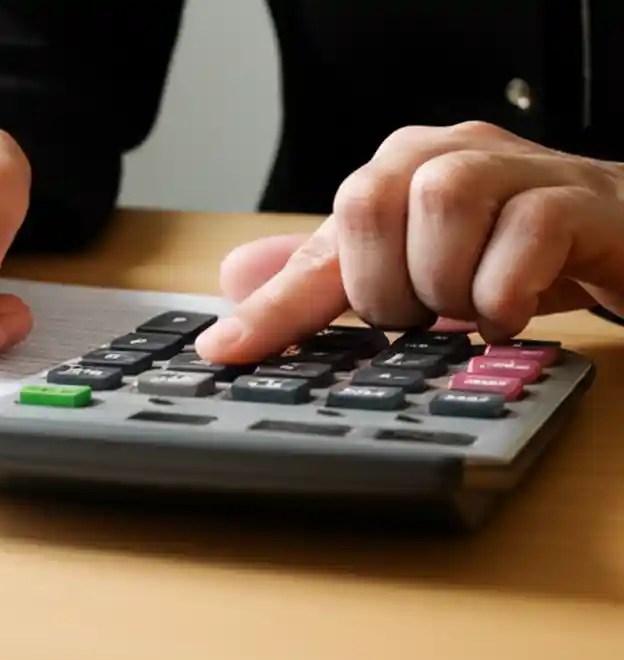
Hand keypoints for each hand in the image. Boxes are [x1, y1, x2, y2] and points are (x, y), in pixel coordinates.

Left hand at [196, 121, 623, 363]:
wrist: (616, 239)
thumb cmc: (504, 250)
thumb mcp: (401, 266)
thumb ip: (321, 276)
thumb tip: (232, 280)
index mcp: (398, 168)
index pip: (321, 231)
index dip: (276, 302)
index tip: (228, 352)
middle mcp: (450, 153)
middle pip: (371, 201)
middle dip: (386, 287)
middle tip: (421, 319)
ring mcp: (518, 169)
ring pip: (445, 201)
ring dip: (446, 283)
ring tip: (467, 313)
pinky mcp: (581, 201)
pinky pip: (527, 233)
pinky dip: (507, 291)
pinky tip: (509, 315)